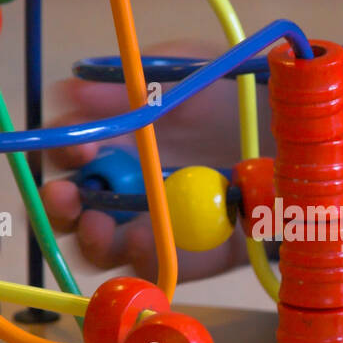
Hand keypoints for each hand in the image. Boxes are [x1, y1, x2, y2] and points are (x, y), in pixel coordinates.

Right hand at [38, 38, 268, 280]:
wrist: (283, 137)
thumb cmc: (228, 96)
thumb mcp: (185, 73)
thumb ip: (134, 82)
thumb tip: (72, 89)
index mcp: (112, 138)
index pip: (66, 148)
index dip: (61, 147)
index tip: (77, 145)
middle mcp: (118, 183)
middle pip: (68, 203)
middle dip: (58, 201)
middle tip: (66, 195)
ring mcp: (143, 223)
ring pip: (95, 243)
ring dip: (88, 237)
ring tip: (98, 227)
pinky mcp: (175, 255)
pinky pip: (145, 268)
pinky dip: (137, 262)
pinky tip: (144, 244)